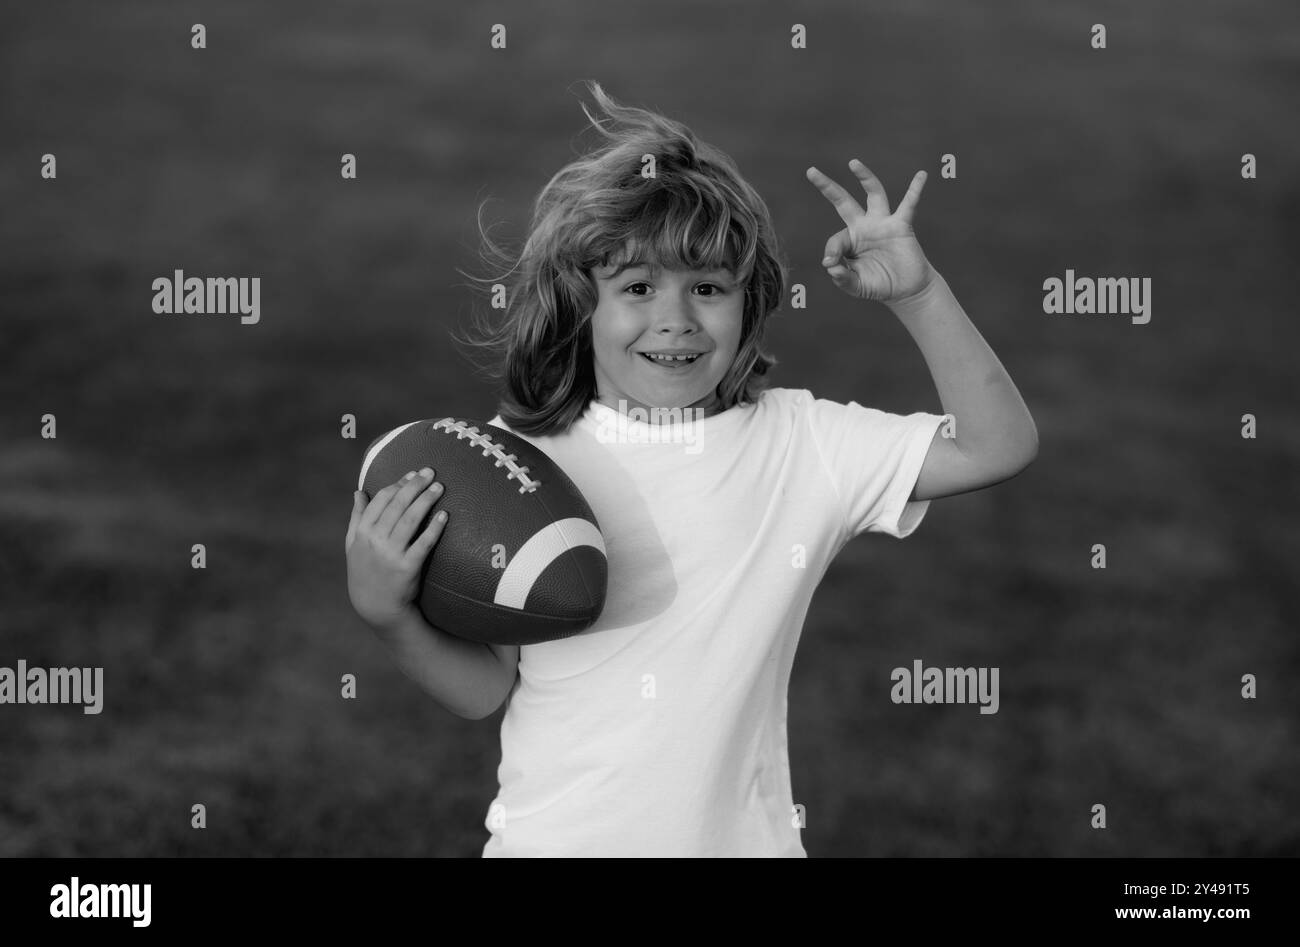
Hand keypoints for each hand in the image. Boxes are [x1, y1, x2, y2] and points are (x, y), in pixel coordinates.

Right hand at [345, 469, 447, 631]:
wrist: (375, 606)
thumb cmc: (365, 571)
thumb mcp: (353, 545)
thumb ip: (357, 517)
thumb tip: (359, 492)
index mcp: (362, 532)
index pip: (381, 499)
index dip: (398, 484)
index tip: (412, 474)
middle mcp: (374, 540)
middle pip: (397, 505)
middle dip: (415, 485)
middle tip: (431, 472)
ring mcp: (390, 554)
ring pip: (410, 520)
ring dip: (426, 500)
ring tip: (439, 487)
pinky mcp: (407, 568)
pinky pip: (423, 543)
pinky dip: (434, 528)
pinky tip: (444, 515)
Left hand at [805, 159, 935, 302]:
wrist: (906, 290)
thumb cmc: (879, 285)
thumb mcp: (855, 285)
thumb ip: (841, 277)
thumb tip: (829, 264)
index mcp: (850, 239)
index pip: (836, 240)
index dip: (832, 252)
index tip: (833, 264)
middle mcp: (864, 226)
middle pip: (843, 201)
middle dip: (827, 187)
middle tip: (811, 172)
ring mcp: (883, 223)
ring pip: (874, 194)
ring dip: (865, 177)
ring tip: (853, 163)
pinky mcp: (901, 226)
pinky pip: (909, 204)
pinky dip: (916, 189)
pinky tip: (921, 175)